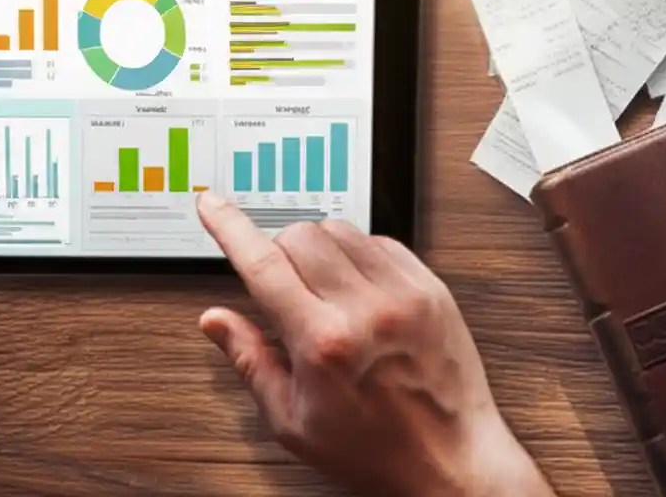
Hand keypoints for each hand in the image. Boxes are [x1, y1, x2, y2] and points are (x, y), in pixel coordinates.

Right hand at [196, 193, 552, 496]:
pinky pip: (381, 240)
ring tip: (322, 290)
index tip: (212, 205)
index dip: (230, 227)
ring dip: (318, 248)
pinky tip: (357, 288)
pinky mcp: (431, 288)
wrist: (452, 461)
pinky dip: (359, 252)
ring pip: (340, 229)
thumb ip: (250, 361)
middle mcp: (365, 309)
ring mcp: (403, 294)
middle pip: (299, 235)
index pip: (263, 264)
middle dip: (277, 250)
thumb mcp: (293, 421)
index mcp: (323, 343)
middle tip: (281, 286)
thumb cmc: (375, 450)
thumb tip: (216, 321)